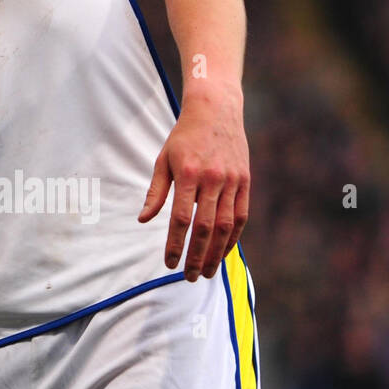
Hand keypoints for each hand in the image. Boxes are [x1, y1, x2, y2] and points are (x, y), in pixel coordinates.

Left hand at [138, 84, 248, 281]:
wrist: (215, 111)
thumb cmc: (183, 137)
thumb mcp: (163, 160)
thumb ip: (156, 192)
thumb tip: (143, 220)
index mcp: (187, 174)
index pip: (181, 218)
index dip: (175, 244)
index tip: (168, 263)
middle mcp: (213, 180)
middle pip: (206, 228)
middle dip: (197, 256)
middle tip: (189, 277)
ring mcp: (233, 181)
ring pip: (226, 226)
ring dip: (217, 253)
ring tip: (207, 272)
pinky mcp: (245, 182)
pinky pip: (241, 216)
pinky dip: (233, 237)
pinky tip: (224, 252)